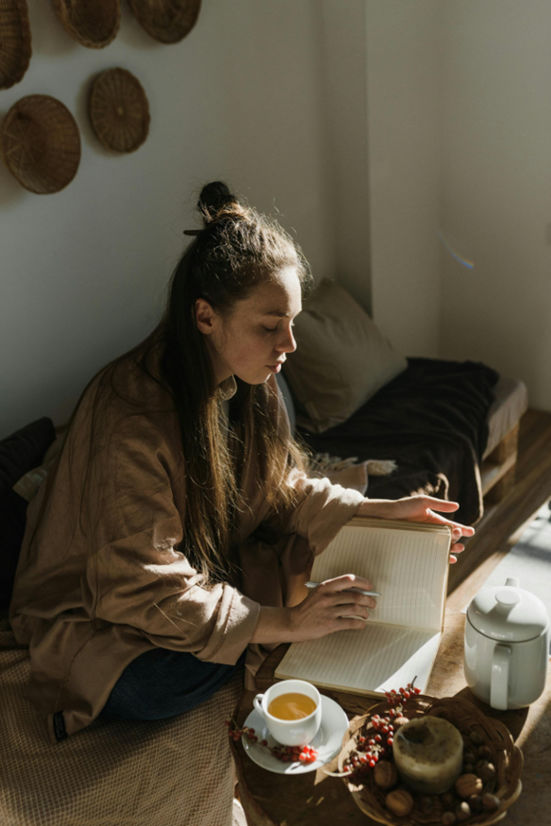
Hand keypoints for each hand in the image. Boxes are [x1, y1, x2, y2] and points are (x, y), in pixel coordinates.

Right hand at [287, 574, 378, 639]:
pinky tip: (361, 624)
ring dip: (365, 612)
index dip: (363, 582)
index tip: (370, 587)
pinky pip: (351, 623)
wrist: (293, 623)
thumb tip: (358, 593)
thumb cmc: (308, 608)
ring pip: (355, 609)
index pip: (349, 580)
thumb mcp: (318, 594)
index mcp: (325, 587)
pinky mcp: (330, 624)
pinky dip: (359, 624)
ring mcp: (328, 611)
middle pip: (356, 596)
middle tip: (372, 603)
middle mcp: (327, 597)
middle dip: (369, 600)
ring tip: (366, 614)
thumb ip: (335, 592)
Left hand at [357, 495, 474, 562]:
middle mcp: (430, 530)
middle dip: (457, 541)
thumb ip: (439, 504)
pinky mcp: (416, 546)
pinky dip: (439, 557)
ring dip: (451, 550)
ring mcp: (423, 539)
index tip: (470, 532)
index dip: (461, 529)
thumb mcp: (422, 502)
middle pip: (448, 538)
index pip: (450, 525)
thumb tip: (457, 506)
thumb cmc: (402, 506)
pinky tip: (446, 560)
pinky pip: (430, 553)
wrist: (384, 515)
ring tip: (457, 551)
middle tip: (461, 544)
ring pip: (441, 547)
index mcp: (433, 519)